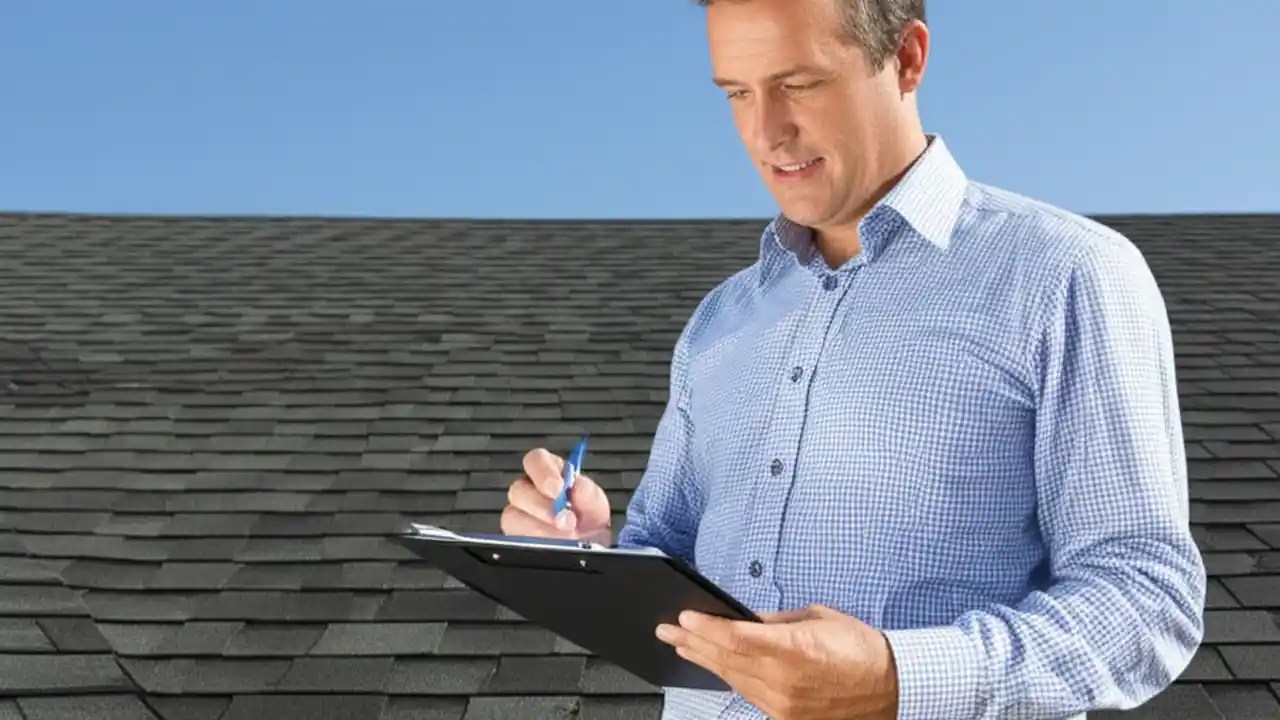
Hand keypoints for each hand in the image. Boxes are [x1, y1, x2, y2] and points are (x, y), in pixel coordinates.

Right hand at [500, 447, 612, 544]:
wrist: (590, 550)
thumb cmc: (589, 521)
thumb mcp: (595, 505)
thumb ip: (587, 492)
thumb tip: (576, 485)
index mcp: (550, 473)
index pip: (536, 460)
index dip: (543, 472)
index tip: (557, 489)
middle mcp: (529, 491)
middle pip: (519, 490)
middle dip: (543, 507)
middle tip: (566, 520)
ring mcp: (519, 515)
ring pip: (513, 516)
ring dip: (540, 529)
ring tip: (565, 539)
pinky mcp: (515, 537)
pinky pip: (515, 539)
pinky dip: (535, 543)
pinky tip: (552, 547)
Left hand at [656, 604, 898, 719]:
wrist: (890, 688)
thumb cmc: (859, 647)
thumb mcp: (817, 618)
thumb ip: (775, 621)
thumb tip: (743, 619)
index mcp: (795, 650)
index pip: (738, 638)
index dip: (707, 628)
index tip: (685, 617)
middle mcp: (785, 681)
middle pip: (727, 660)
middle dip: (693, 642)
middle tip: (666, 629)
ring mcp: (784, 704)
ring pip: (733, 680)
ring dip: (705, 660)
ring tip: (682, 644)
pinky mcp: (786, 718)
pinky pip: (749, 695)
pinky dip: (728, 678)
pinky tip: (714, 666)